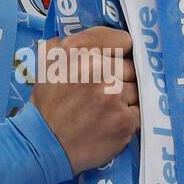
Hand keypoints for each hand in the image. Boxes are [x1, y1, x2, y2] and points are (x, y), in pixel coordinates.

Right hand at [31, 25, 139, 173]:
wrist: (43, 144)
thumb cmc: (47, 102)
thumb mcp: (49, 60)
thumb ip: (72, 40)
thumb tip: (102, 39)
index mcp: (79, 49)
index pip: (123, 40)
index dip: (119, 53)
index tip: (114, 62)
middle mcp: (98, 68)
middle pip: (131, 66)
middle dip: (122, 77)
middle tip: (107, 90)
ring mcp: (114, 95)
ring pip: (137, 89)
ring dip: (125, 98)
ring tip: (107, 108)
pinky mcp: (125, 120)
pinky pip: (140, 110)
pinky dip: (129, 117)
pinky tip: (112, 121)